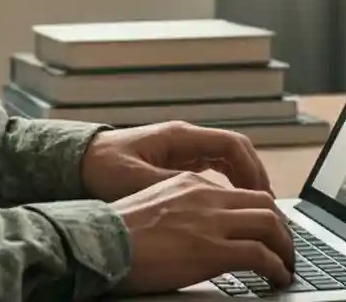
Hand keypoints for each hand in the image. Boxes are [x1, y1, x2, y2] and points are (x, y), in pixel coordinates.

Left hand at [80, 121, 273, 201]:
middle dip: (254, 176)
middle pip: (234, 151)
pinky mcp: (174, 162)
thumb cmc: (101, 167)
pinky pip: (213, 169)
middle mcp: (184, 139)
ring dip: (243, 180)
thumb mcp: (136, 181)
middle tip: (268, 206)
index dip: (252, 169)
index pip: (231, 145)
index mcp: (179, 137)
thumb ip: (171, 186)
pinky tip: (231, 205)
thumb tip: (206, 197)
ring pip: (226, 160)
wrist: (77, 162)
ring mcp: (180, 149)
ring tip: (256, 209)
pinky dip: (228, 183)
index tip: (263, 195)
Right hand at [109, 171, 294, 293]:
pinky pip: (261, 254)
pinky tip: (277, 277)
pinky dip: (276, 266)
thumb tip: (192, 229)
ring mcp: (211, 221)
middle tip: (284, 248)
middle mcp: (206, 196)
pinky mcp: (213, 249)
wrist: (101, 243)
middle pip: (264, 203)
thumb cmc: (116, 233)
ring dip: (285, 247)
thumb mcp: (152, 205)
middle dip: (281, 228)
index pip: (240, 192)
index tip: (266, 229)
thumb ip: (179, 210)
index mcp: (189, 183)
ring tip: (286, 265)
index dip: (261, 212)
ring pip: (270, 225)